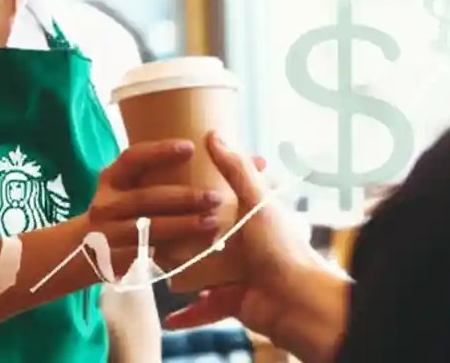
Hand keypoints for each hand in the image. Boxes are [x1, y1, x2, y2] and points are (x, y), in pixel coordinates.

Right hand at [83, 140, 224, 250]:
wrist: (86, 253)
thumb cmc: (121, 212)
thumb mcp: (126, 186)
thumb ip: (155, 170)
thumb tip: (212, 140)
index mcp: (111, 179)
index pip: (132, 159)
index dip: (159, 152)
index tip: (190, 148)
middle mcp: (105, 204)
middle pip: (145, 198)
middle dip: (183, 197)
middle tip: (215, 197)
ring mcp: (108, 234)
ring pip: (148, 230)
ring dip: (182, 226)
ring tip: (212, 222)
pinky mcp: (115, 261)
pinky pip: (148, 256)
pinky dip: (174, 253)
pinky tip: (198, 250)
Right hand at [165, 131, 339, 340]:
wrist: (295, 301)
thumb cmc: (280, 247)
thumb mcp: (256, 200)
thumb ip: (235, 169)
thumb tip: (213, 134)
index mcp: (254, 217)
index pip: (230, 196)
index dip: (209, 186)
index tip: (182, 177)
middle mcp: (246, 244)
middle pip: (210, 234)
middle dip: (187, 233)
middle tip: (155, 222)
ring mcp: (238, 274)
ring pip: (203, 271)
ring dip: (182, 271)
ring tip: (153, 262)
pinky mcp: (230, 301)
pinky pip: (205, 308)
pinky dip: (189, 313)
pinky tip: (169, 316)